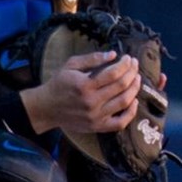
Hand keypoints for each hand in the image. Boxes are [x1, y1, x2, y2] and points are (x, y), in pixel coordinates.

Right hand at [20, 51, 141, 135]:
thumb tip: (113, 54)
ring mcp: (95, 116)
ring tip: (137, 79)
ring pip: (124, 102)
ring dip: (135, 89)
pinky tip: (134, 101)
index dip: (125, 64)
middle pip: (121, 86)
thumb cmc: (59, 84)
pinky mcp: (97, 127)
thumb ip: (92, 58)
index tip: (129, 58)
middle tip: (135, 66)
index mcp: (84, 85)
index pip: (113, 73)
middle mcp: (91, 102)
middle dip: (132, 73)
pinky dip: (131, 113)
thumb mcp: (70, 66)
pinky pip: (121, 123)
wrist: (45, 108)